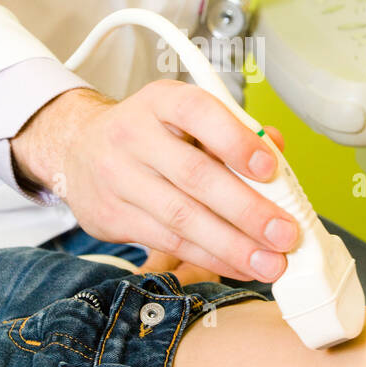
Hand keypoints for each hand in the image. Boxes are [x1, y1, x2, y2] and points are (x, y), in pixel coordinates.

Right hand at [11, 82, 296, 282]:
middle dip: (247, 210)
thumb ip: (235, 130)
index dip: (235, 140)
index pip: (197, 112)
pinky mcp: (110, 217)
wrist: (80, 148)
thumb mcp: (186, 117)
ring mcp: (117, 178)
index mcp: (160, 100)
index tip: (270, 168)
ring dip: (232, 246)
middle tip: (285, 233)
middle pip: (194, 176)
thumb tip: (278, 151)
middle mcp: (133, 135)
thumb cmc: (151, 133)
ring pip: (182, 218)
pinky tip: (239, 266)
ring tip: (270, 263)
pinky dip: (210, 258)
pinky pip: (168, 243)